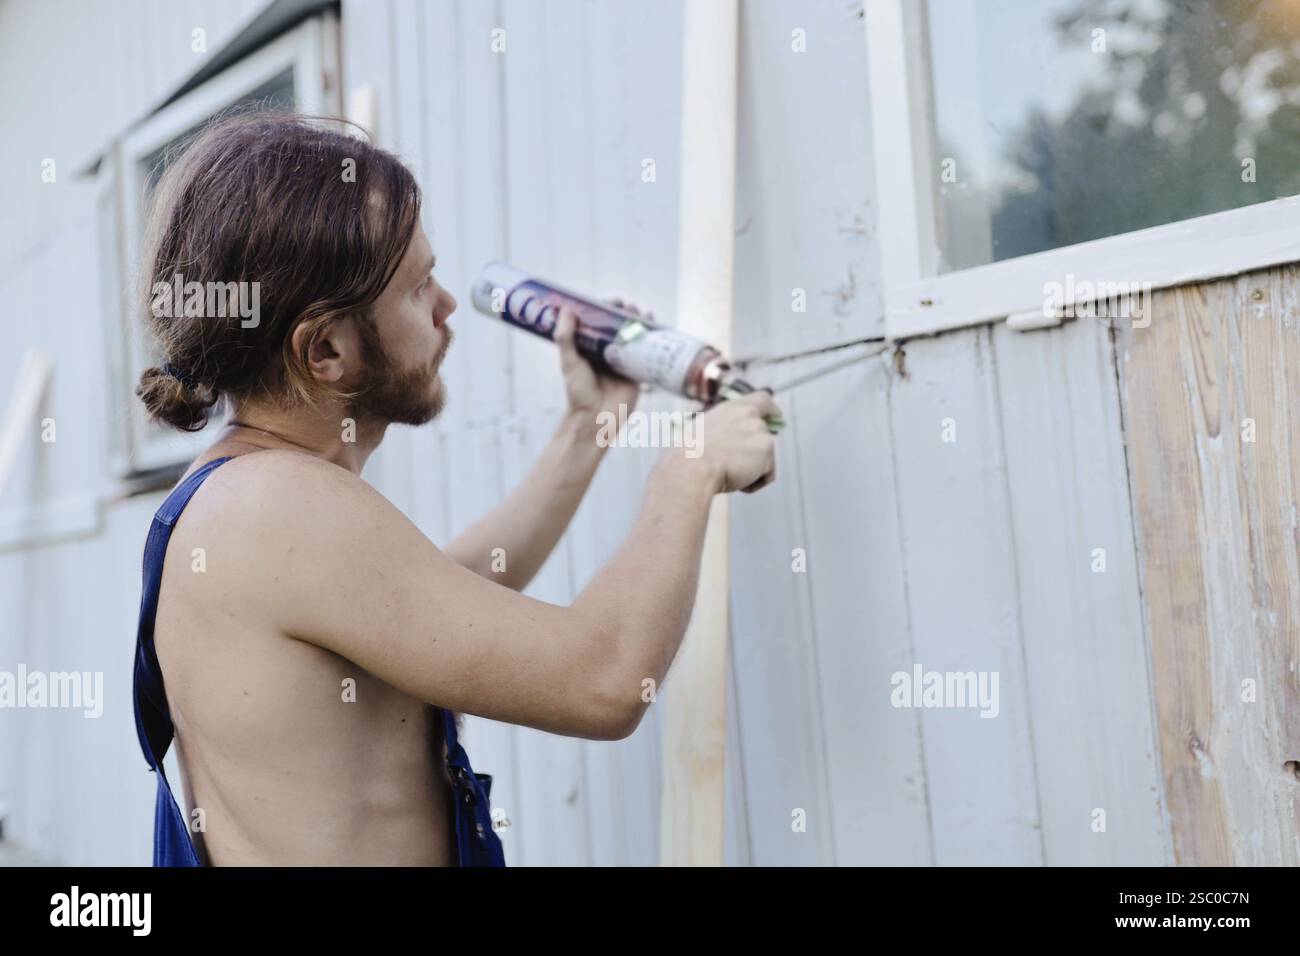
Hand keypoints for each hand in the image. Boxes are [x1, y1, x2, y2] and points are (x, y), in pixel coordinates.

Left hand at [554, 298, 641, 429]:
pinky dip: (654, 339)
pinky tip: (657, 328)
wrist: (597, 420)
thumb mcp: (569, 363)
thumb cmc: (578, 393)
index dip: (605, 307)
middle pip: (618, 324)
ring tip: (642, 313)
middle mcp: (607, 350)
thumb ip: (566, 338)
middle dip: (625, 311)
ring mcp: (624, 360)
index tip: (609, 299)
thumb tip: (567, 309)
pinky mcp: (638, 371)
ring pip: (635, 335)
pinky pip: (648, 352)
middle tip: (627, 305)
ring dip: (641, 320)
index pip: (598, 320)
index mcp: (590, 346)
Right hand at [668, 390, 780, 494]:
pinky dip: (755, 483)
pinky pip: (767, 474)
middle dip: (757, 451)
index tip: (776, 416)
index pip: (761, 400)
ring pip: (764, 458)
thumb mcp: (703, 432)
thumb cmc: (691, 454)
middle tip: (739, 465)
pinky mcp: (767, 449)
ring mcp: (760, 431)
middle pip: (765, 433)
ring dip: (750, 469)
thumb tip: (728, 443)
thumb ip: (723, 430)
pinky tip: (737, 481)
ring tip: (728, 473)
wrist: (692, 466)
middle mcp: (749, 415)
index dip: (771, 409)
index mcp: (732, 408)